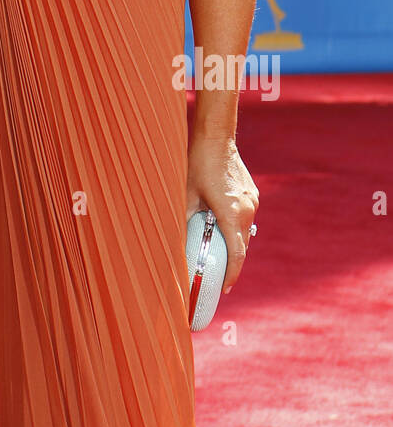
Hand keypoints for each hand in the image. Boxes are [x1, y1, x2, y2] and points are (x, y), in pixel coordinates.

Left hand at [186, 136, 258, 294]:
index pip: (237, 254)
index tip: (225, 288)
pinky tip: (220, 225)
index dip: (232, 274)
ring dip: (233, 242)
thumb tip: (174, 241)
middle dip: (231, 261)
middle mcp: (247, 210)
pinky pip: (246, 218)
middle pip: (242, 245)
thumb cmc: (197, 165)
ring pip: (245, 231)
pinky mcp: (252, 194)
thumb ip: (184, 220)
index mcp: (232, 214)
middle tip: (218, 274)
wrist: (216, 138)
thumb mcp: (185, 195)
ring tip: (217, 251)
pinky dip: (235, 226)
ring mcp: (252, 201)